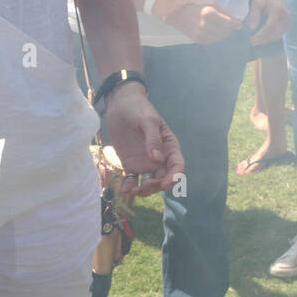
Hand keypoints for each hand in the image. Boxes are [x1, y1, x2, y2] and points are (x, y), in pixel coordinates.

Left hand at [103, 83, 184, 197]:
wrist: (120, 105)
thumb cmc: (138, 109)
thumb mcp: (148, 121)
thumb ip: (153, 139)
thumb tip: (157, 159)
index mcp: (169, 146)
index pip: (177, 165)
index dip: (174, 177)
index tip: (165, 184)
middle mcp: (159, 157)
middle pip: (163, 177)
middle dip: (156, 186)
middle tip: (144, 186)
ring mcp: (145, 162)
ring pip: (149, 182)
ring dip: (144, 191)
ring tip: (133, 191)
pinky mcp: (131, 164)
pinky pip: (132, 180)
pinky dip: (129, 187)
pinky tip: (124, 190)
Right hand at [161, 0, 240, 43]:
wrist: (177, 13)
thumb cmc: (196, 5)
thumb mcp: (211, 4)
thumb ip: (225, 11)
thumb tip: (238, 19)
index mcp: (209, 13)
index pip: (228, 22)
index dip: (236, 24)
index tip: (240, 25)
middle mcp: (205, 25)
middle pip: (226, 31)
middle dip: (230, 28)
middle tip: (230, 25)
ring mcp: (200, 34)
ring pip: (220, 37)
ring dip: (224, 33)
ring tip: (222, 27)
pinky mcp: (197, 40)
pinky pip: (213, 41)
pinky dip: (216, 37)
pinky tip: (214, 31)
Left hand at [248, 0, 289, 43]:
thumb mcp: (257, 3)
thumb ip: (254, 15)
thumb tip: (253, 28)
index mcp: (277, 10)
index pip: (270, 26)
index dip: (261, 34)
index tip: (252, 39)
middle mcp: (285, 16)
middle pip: (274, 33)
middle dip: (263, 39)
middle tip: (253, 42)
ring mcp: (288, 20)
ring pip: (278, 35)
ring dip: (267, 40)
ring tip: (257, 41)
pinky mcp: (288, 24)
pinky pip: (280, 34)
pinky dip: (271, 38)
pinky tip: (263, 38)